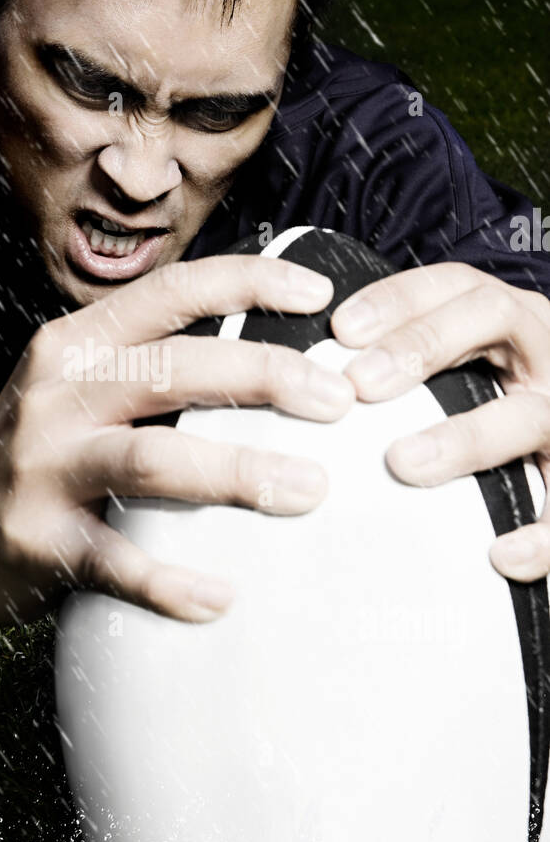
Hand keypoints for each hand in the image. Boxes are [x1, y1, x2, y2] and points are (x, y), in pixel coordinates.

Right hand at [0, 255, 354, 623]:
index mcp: (76, 343)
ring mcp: (43, 467)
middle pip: (174, 369)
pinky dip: (171, 582)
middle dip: (266, 378)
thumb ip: (153, 361)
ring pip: (152, 459)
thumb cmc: (40, 448)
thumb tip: (276, 349)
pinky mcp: (37, 542)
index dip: (249, 283)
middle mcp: (57, 393)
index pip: (170, 292)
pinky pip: (114, 562)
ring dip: (237, 472)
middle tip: (340, 403)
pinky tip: (220, 598)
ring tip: (307, 491)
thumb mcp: (79, 382)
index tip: (321, 295)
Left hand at [332, 262, 549, 581]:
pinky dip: (543, 536)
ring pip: (532, 415)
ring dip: (466, 437)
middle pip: (496, 318)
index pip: (457, 286)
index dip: (400, 300)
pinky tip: (501, 555)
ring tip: (403, 462)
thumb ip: (417, 367)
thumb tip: (315, 377)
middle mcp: (548, 355)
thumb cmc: (507, 406)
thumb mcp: (476, 369)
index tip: (342, 329)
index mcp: (513, 320)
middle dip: (423, 345)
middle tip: (358, 383)